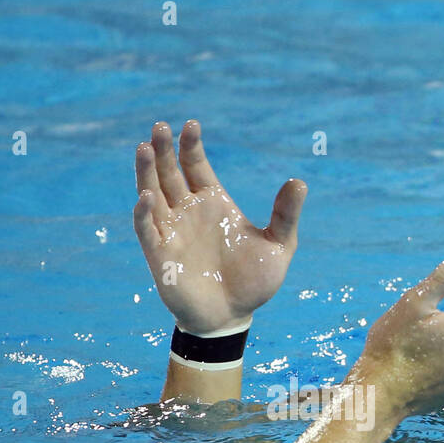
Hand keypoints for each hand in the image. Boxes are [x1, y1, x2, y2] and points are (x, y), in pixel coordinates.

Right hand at [133, 120, 306, 334]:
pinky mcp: (160, 255)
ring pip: (152, 193)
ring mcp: (172, 231)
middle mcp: (188, 211)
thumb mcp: (279, 246)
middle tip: (159, 126)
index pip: (196, 165)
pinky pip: (147, 229)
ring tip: (143, 147)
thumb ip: (286, 216)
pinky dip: (144, 213)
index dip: (190, 145)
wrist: (233, 317)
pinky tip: (147, 197)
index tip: (191, 125)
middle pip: (169, 172)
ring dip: (146, 171)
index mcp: (214, 203)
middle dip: (163, 149)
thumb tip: (299, 182)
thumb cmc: (253, 283)